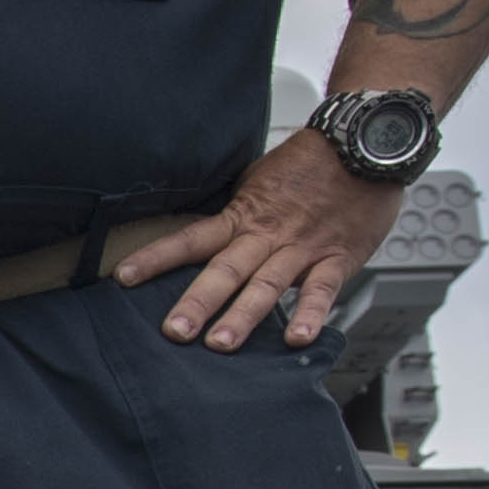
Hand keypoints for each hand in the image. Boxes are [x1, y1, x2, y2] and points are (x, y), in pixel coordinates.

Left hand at [114, 132, 407, 351]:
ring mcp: (301, 248)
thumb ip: (236, 214)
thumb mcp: (260, 181)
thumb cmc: (313, 165)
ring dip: (243, 316)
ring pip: (267, 284)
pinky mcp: (337, 257)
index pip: (191, 238)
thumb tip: (203, 235)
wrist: (365, 143)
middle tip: (173, 332)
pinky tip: (298, 339)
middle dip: (197, 302)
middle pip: (225, 270)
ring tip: (220, 345)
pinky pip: (322, 289)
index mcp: (244, 216)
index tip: (123, 278)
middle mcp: (267, 235)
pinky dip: (311, 314)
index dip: (156, 257)